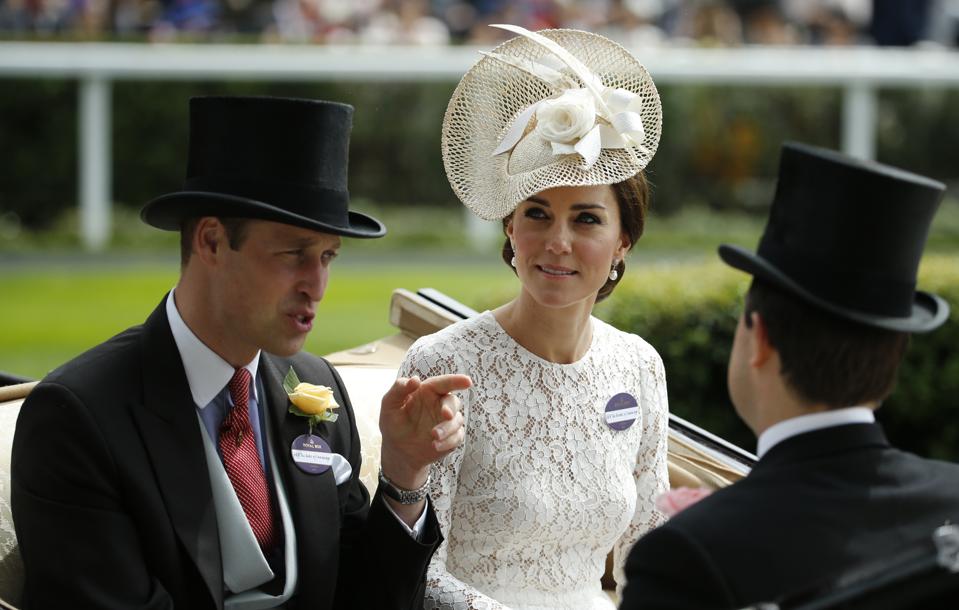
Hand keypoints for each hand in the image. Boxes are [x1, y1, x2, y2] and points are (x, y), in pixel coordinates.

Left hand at [378, 374, 470, 488]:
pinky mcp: (451, 437)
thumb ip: (399, 389)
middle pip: (454, 402)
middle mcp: (440, 404)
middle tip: (445, 414)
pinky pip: (457, 437)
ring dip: (448, 428)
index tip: (467, 381)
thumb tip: (416, 379)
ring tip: (434, 436)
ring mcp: (447, 421)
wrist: (398, 450)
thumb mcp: (389, 404)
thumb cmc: (393, 423)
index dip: (456, 380)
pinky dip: (448, 442)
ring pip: (457, 420)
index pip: (444, 383)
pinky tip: (435, 446)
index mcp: (428, 392)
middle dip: (451, 408)